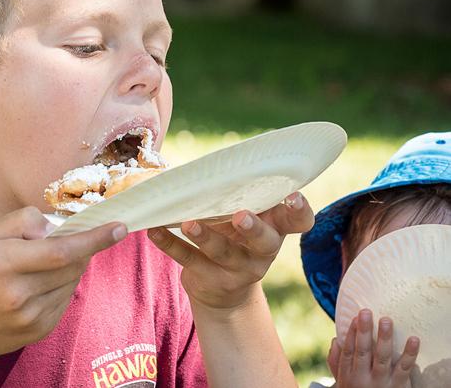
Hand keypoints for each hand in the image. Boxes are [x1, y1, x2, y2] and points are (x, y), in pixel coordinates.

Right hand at [0, 207, 125, 355]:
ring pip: (71, 282)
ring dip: (71, 266)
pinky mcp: (39, 331)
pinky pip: (65, 300)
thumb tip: (55, 227)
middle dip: (82, 248)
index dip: (94, 239)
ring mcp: (31, 316)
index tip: (119, 227)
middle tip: (71, 239)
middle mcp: (19, 293)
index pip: (60, 250)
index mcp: (3, 262)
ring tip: (44, 264)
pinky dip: (62, 285)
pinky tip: (40, 284)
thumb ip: (22, 221)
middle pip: (71, 265)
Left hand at [147, 191, 313, 309]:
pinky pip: (187, 259)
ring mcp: (237, 269)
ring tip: (188, 223)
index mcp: (275, 229)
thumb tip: (214, 160)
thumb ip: (242, 196)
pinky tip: (153, 230)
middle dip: (253, 228)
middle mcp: (262, 251)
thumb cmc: (236, 238)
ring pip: (222, 253)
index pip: (298, 222)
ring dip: (204, 236)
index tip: (293, 197)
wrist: (223, 292)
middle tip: (240, 216)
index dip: (300, 211)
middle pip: (264, 241)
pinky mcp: (210, 279)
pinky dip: (169, 244)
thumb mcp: (248, 219)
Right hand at [328, 309, 419, 387]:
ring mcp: (380, 382)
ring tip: (386, 320)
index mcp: (348, 373)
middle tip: (365, 312)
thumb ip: (336, 360)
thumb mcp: (341, 380)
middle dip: (364, 331)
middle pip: (363, 351)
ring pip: (382, 358)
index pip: (347, 350)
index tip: (354, 317)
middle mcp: (362, 377)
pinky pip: (404, 369)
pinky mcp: (398, 387)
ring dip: (384, 338)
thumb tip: (335, 339)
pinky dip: (409, 354)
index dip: (350, 333)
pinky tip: (413, 340)